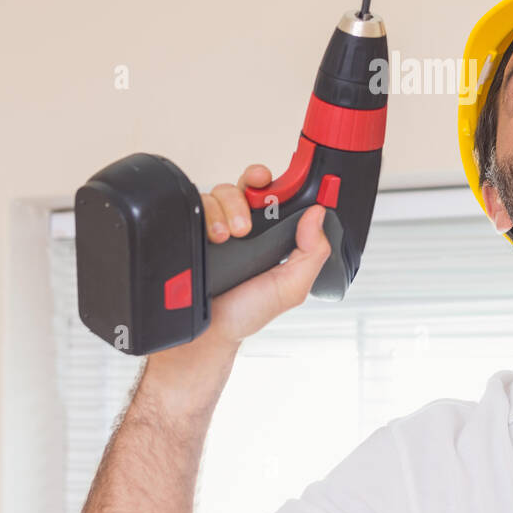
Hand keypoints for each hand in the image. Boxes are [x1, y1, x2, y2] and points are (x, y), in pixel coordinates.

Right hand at [201, 163, 331, 344]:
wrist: (206, 333)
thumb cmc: (247, 312)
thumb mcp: (290, 287)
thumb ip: (312, 253)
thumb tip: (319, 214)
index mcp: (272, 236)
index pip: (278, 197)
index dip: (281, 183)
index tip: (282, 179)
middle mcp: (245, 226)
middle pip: (248, 186)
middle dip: (251, 188)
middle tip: (251, 215)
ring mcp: (217, 225)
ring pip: (223, 192)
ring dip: (228, 209)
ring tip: (229, 237)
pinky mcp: (193, 227)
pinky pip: (198, 203)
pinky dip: (207, 215)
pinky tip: (212, 238)